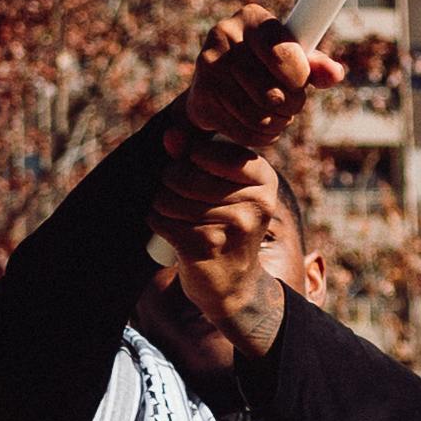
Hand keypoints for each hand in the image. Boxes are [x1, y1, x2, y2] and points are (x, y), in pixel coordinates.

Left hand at [151, 149, 298, 371]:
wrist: (235, 285)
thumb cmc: (225, 225)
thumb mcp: (222, 187)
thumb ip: (195, 154)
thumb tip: (170, 136)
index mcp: (264, 181)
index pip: (210, 151)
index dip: (191, 157)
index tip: (194, 168)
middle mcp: (255, 203)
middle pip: (184, 174)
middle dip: (169, 182)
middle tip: (176, 193)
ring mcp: (232, 228)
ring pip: (168, 197)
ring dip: (161, 204)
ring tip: (172, 212)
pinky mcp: (206, 248)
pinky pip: (161, 220)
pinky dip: (157, 222)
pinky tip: (169, 229)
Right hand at [158, 1, 327, 206]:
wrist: (216, 85)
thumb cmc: (264, 66)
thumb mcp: (292, 60)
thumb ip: (316, 65)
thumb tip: (335, 74)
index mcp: (252, 18)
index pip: (286, 55)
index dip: (300, 78)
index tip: (299, 83)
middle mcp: (224, 35)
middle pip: (274, 92)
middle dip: (292, 106)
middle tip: (290, 105)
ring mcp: (207, 67)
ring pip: (260, 116)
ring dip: (278, 124)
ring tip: (277, 116)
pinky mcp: (200, 99)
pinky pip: (244, 131)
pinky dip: (260, 136)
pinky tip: (260, 126)